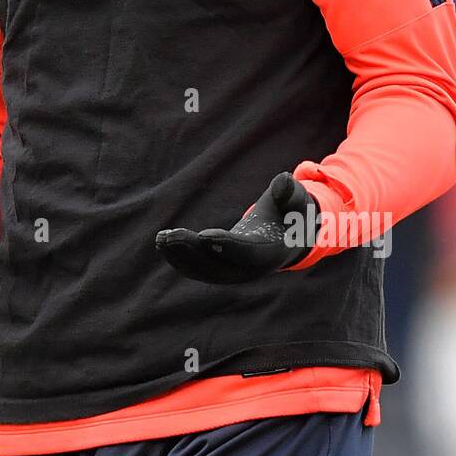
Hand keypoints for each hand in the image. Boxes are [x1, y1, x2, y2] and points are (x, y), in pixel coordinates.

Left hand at [156, 172, 319, 284]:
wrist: (288, 234)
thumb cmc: (291, 212)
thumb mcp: (295, 200)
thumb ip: (289, 192)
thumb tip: (282, 182)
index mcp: (271, 252)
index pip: (247, 253)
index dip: (226, 246)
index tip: (203, 236)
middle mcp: (253, 269)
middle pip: (220, 266)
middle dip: (192, 252)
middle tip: (169, 236)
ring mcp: (236, 273)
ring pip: (205, 271)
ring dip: (181, 257)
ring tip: (161, 238)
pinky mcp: (223, 270)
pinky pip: (199, 270)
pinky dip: (180, 259)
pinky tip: (163, 243)